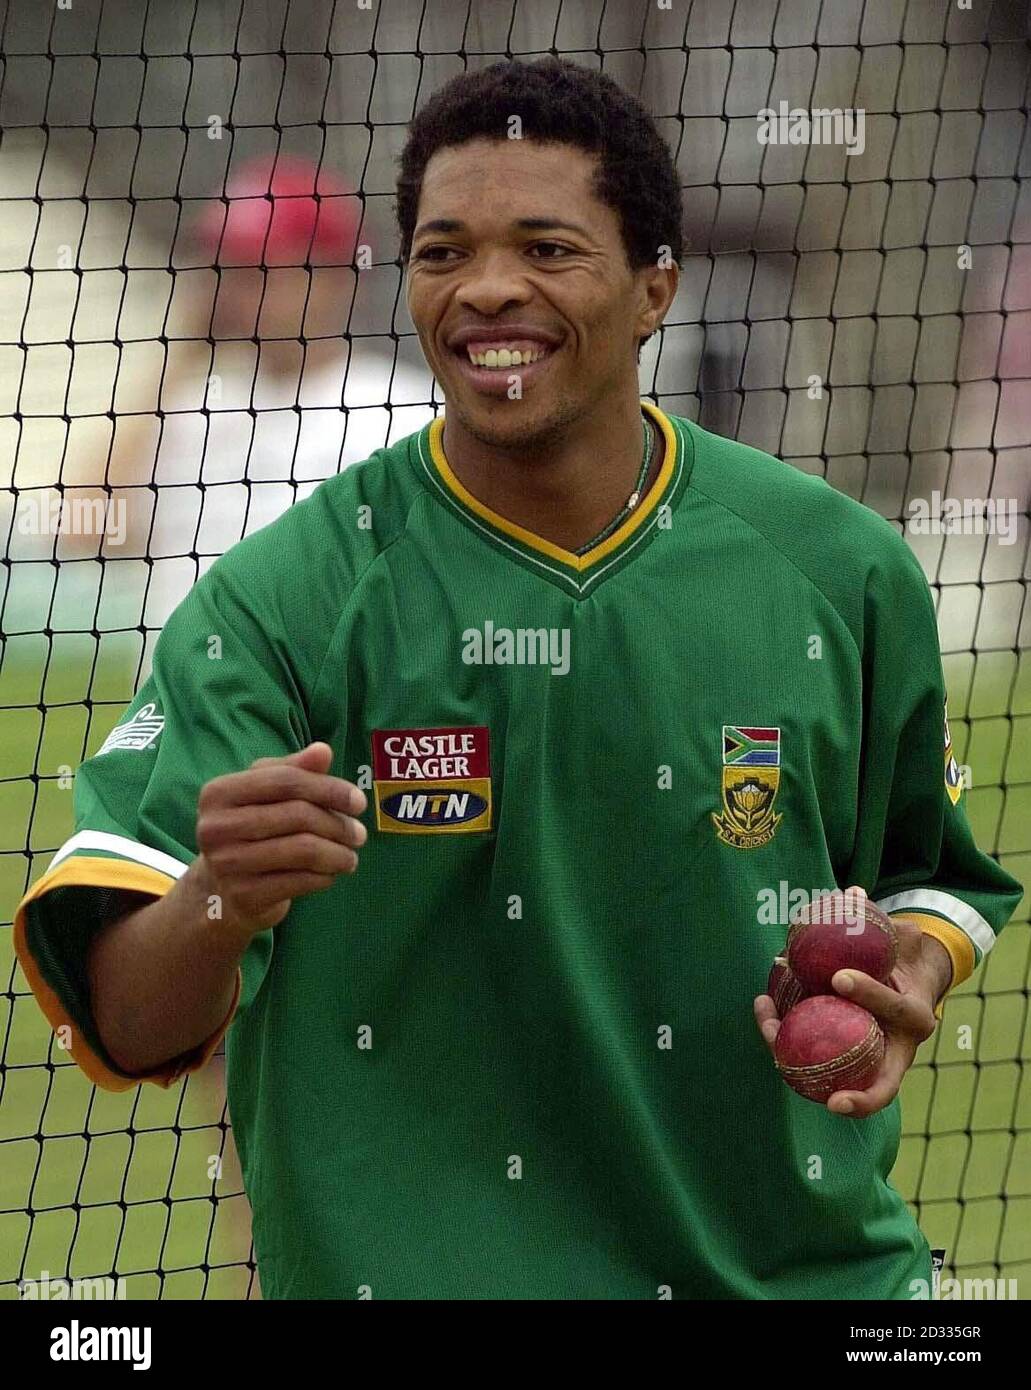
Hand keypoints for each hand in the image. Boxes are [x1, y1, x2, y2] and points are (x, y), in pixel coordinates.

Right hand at [193, 741, 366, 937]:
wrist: (221, 891)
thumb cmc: (251, 831)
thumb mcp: (265, 794)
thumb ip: (294, 770)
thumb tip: (323, 751)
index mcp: (218, 793)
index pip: (285, 781)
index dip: (328, 788)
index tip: (359, 802)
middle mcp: (216, 827)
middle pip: (297, 815)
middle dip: (338, 824)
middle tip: (359, 834)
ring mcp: (227, 864)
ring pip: (303, 850)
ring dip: (338, 853)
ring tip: (351, 856)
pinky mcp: (244, 896)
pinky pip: (301, 881)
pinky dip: (325, 876)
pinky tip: (331, 874)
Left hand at [754, 897, 950, 1117]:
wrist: (912, 986)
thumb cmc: (903, 958)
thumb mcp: (903, 937)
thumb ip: (879, 920)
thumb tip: (852, 894)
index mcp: (917, 1016)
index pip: (896, 1008)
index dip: (870, 994)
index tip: (838, 977)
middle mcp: (900, 1050)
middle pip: (883, 1083)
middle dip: (861, 1097)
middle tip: (827, 1089)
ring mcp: (876, 1064)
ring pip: (847, 1083)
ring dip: (804, 1070)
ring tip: (770, 1041)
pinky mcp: (852, 1064)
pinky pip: (820, 1064)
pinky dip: (788, 1046)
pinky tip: (764, 1015)